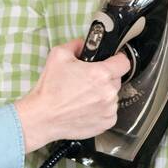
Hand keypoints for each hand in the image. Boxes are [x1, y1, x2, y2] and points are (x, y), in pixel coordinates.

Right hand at [14, 38, 129, 151]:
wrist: (42, 117)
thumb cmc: (49, 88)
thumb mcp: (58, 55)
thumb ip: (76, 45)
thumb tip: (83, 44)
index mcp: (101, 74)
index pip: (124, 62)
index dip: (117, 59)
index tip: (111, 62)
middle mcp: (109, 93)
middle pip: (116, 80)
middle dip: (105, 78)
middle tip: (87, 81)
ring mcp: (109, 110)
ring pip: (113, 96)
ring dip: (103, 95)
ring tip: (83, 97)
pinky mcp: (106, 123)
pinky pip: (109, 112)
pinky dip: (101, 110)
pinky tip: (85, 108)